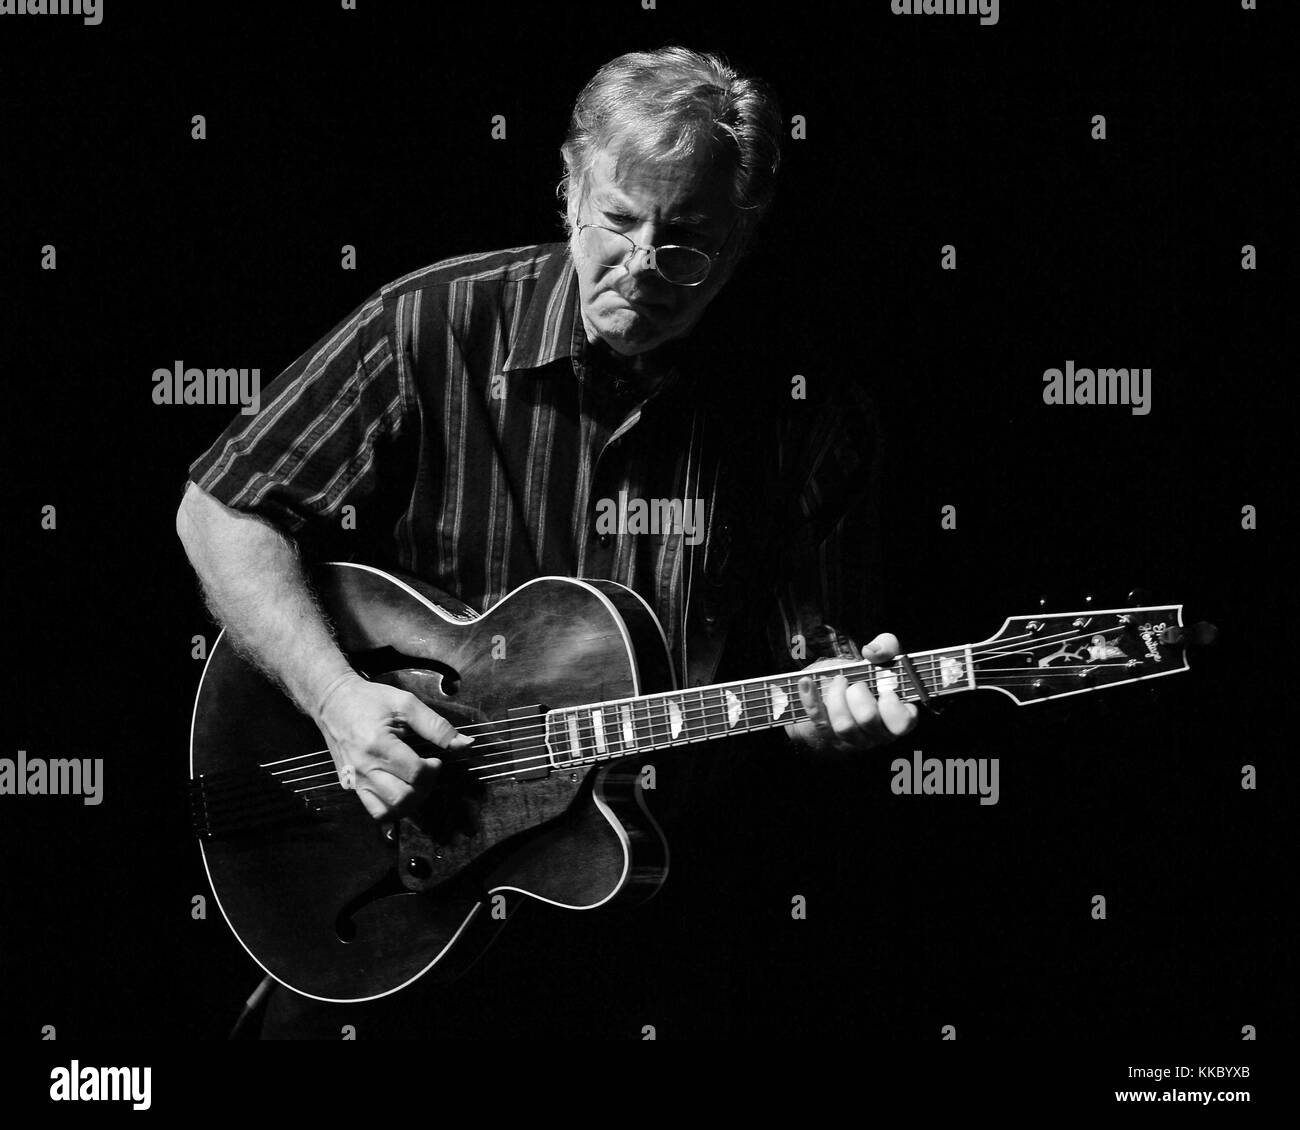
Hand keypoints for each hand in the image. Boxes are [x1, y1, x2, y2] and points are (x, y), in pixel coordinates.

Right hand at [315, 672, 473, 818]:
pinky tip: (401, 792)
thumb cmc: (370, 700)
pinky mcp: (351, 786)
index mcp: (378, 744)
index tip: (435, 759)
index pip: (415, 773)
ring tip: (415, 784)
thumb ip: (438, 727)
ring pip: (387, 811)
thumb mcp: (406, 704)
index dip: (433, 769)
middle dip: (425, 788)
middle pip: (402, 797)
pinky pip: (374, 811)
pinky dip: (392, 809)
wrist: (332, 703)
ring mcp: (355, 780)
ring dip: (410, 803)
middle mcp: (364, 767)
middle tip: (427, 772)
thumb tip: (466, 744)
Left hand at [784, 633, 918, 753]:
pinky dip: (811, 698)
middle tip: (855, 683)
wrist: (837, 689)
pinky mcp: (829, 737)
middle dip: (858, 693)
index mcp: (898, 717)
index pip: (903, 722)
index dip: (892, 705)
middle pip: (868, 719)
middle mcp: (878, 733)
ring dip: (836, 696)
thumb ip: (886, 647)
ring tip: (838, 681)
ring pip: (843, 725)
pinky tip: (806, 681)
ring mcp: (853, 739)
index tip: (885, 689)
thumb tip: (872, 652)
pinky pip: (818, 720)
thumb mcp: (880, 657)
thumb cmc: (867, 676)